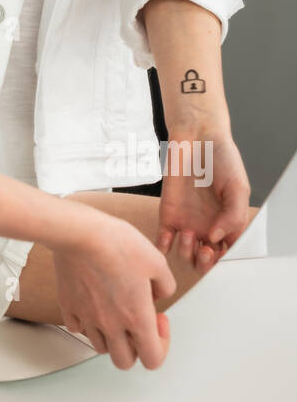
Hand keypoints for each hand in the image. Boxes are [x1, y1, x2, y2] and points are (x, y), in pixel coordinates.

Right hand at [52, 217, 175, 370]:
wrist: (80, 233)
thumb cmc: (116, 243)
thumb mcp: (156, 260)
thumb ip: (166, 284)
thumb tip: (160, 293)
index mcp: (136, 316)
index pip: (153, 359)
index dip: (161, 345)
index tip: (158, 322)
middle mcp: (111, 323)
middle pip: (124, 361)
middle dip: (135, 347)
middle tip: (137, 323)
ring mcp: (87, 317)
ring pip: (100, 348)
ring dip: (111, 337)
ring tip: (115, 313)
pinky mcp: (68, 305)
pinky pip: (76, 327)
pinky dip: (86, 324)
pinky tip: (92, 305)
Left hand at [156, 132, 250, 270]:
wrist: (197, 137)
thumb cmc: (222, 159)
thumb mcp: (238, 187)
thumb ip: (233, 216)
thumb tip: (216, 238)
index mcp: (229, 223)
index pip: (228, 254)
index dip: (225, 261)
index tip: (222, 253)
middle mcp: (209, 227)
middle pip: (206, 261)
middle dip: (206, 263)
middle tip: (206, 251)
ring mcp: (187, 222)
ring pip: (186, 254)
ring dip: (187, 253)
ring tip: (189, 235)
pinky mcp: (168, 214)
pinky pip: (163, 239)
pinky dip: (163, 246)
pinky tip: (169, 238)